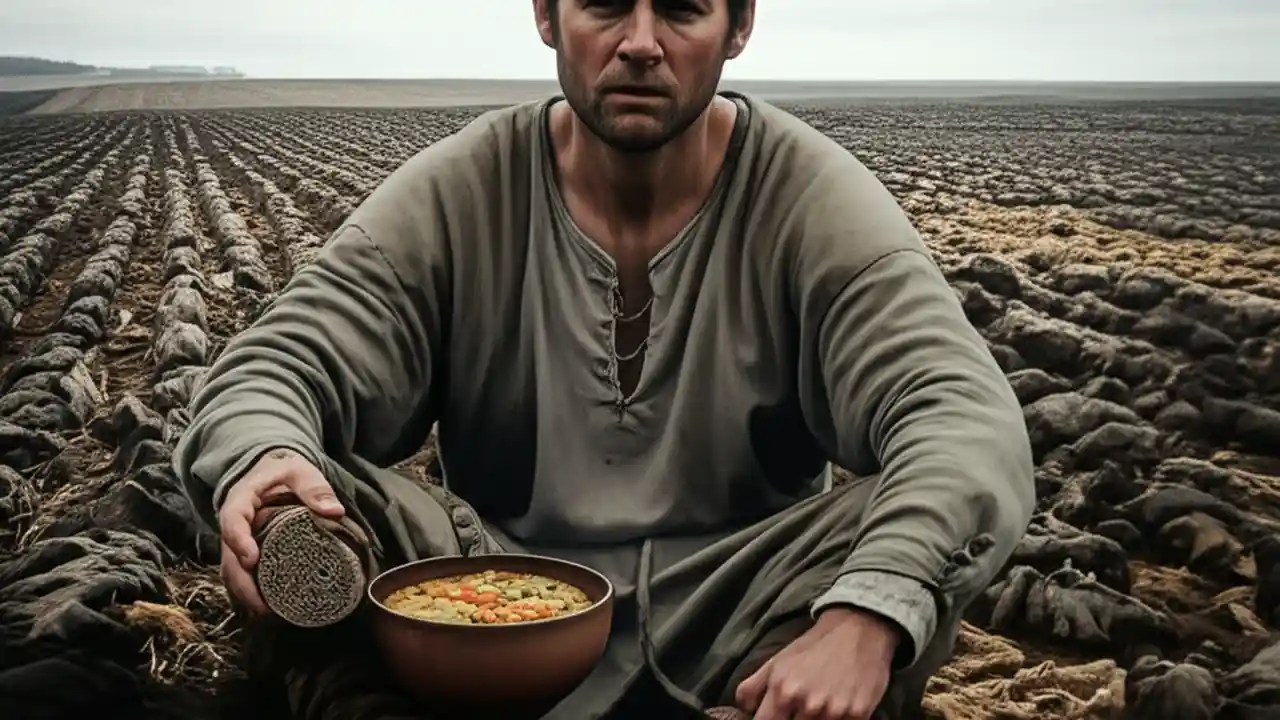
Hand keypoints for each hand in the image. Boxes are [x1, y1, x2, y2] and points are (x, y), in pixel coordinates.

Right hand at [217, 447, 344, 616]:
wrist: (270, 470)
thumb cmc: (284, 471)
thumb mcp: (300, 471)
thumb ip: (314, 488)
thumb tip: (334, 512)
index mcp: (241, 500)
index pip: (232, 520)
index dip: (238, 541)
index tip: (252, 559)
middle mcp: (233, 524)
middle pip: (228, 556)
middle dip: (241, 583)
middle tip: (261, 606)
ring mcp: (237, 541)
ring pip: (232, 571)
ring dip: (244, 594)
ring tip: (267, 613)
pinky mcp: (245, 552)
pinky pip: (242, 575)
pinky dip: (250, 592)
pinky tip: (268, 608)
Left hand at [735, 607, 898, 719]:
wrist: (857, 629)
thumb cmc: (815, 646)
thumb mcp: (778, 661)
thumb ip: (754, 686)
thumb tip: (742, 708)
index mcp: (783, 691)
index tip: (775, 716)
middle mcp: (808, 705)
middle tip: (800, 709)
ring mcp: (834, 712)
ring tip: (820, 707)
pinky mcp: (859, 714)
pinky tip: (838, 709)